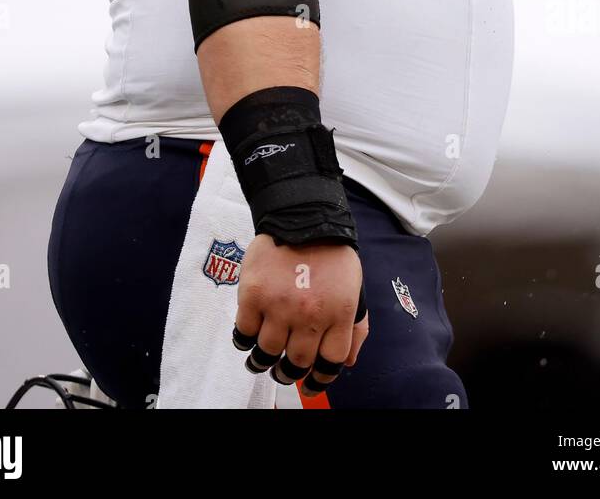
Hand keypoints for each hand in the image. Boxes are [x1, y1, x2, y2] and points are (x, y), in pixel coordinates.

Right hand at [233, 233, 367, 394]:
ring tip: (261, 360)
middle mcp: (309, 315)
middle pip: (297, 362)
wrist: (301, 214)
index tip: (310, 384)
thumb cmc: (331, 254)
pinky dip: (244, 339)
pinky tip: (248, 336)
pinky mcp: (253, 295)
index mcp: (338, 314)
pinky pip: (244, 332)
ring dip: (263, 361)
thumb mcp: (355, 288)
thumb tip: (348, 362)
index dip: (320, 379)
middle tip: (283, 371)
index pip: (330, 363)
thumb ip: (355, 327)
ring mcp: (279, 305)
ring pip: (268, 352)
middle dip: (289, 373)